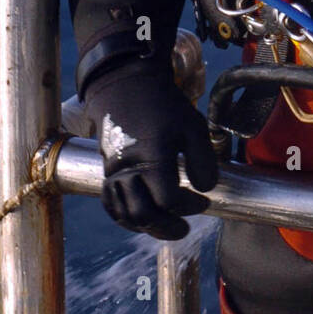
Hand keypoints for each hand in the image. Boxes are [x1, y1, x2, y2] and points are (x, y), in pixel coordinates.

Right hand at [84, 60, 217, 239]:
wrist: (127, 87)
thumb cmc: (163, 106)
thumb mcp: (193, 126)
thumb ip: (203, 159)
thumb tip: (206, 189)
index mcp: (152, 157)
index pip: (168, 200)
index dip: (188, 207)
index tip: (204, 202)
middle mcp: (128, 168)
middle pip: (142, 213)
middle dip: (166, 226)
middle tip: (185, 227)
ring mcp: (113, 171)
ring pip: (125, 213)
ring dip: (148, 226)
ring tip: (168, 225)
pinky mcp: (106, 172)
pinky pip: (110, 204)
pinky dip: (125, 218)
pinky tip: (143, 221)